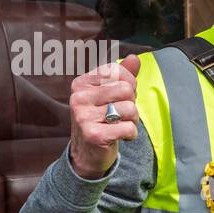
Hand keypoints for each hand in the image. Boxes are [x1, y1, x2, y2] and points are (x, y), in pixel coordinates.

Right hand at [69, 54, 140, 178]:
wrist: (88, 154)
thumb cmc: (103, 119)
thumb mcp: (110, 95)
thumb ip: (123, 76)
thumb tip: (134, 58)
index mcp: (81, 83)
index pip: (116, 70)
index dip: (129, 84)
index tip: (121, 98)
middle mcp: (79, 98)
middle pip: (126, 89)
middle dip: (131, 103)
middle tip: (121, 114)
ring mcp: (84, 116)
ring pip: (130, 109)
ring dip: (133, 120)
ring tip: (120, 125)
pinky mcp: (94, 135)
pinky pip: (129, 128)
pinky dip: (131, 134)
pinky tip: (120, 136)